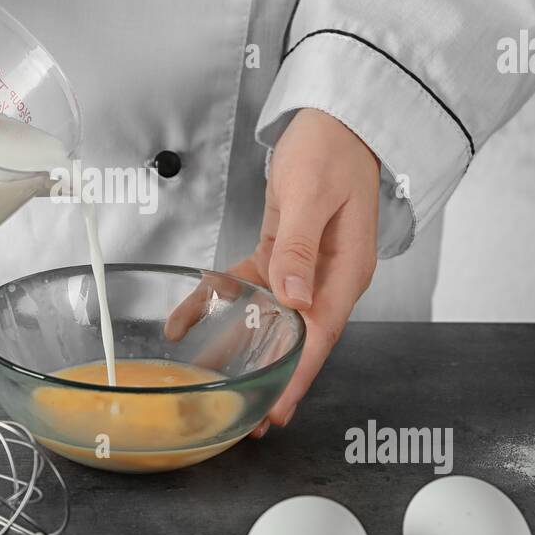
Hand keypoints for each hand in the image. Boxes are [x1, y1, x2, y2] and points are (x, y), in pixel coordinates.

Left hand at [230, 109, 379, 435]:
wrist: (336, 117)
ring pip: (271, 317)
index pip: (320, 334)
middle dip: (274, 377)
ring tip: (217, 384)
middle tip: (249, 417)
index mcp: (346, 269)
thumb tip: (293, 297)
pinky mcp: (284, 252)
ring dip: (243, 348)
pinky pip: (251, 285)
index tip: (276, 407)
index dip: (297, 375)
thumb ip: (299, 247)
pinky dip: (221, 302)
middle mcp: (328, 275)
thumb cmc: (332, 148)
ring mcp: (308, 266)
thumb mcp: (312, 194)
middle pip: (298, 336)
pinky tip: (189, 318)